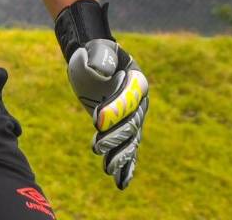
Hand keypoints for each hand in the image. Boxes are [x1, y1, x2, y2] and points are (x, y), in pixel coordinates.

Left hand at [55, 0, 148, 188]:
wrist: (93, 61)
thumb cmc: (95, 52)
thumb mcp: (97, 49)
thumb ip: (101, 57)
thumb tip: (102, 73)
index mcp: (136, 80)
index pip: (129, 98)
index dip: (115, 110)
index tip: (96, 120)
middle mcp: (138, 102)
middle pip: (131, 123)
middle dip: (114, 136)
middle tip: (96, 147)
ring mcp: (132, 117)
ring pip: (130, 140)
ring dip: (120, 155)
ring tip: (107, 168)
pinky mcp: (121, 129)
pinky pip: (128, 149)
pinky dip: (126, 166)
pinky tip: (121, 182)